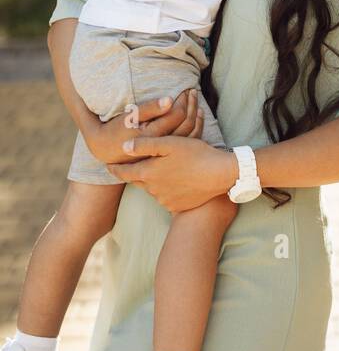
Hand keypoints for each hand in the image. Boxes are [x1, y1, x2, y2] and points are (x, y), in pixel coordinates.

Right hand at [85, 88, 202, 163]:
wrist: (107, 150)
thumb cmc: (117, 129)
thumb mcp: (129, 118)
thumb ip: (149, 109)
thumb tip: (169, 100)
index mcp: (152, 136)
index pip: (176, 115)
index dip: (183, 100)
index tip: (184, 89)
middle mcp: (162, 147)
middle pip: (186, 123)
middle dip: (192, 104)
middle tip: (192, 91)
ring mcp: (167, 152)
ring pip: (191, 132)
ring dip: (196, 113)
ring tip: (195, 99)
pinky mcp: (169, 154)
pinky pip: (189, 140)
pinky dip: (197, 125)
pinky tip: (198, 114)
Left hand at [105, 135, 236, 214]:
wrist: (219, 174)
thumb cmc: (195, 154)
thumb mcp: (169, 143)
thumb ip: (145, 145)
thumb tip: (124, 147)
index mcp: (148, 173)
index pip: (124, 173)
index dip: (115, 168)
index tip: (107, 166)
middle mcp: (153, 190)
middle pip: (137, 181)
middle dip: (133, 173)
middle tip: (132, 166)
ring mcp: (165, 200)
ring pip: (152, 188)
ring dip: (153, 181)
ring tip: (162, 171)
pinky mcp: (177, 206)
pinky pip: (165, 197)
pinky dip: (166, 189)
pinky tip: (176, 181)